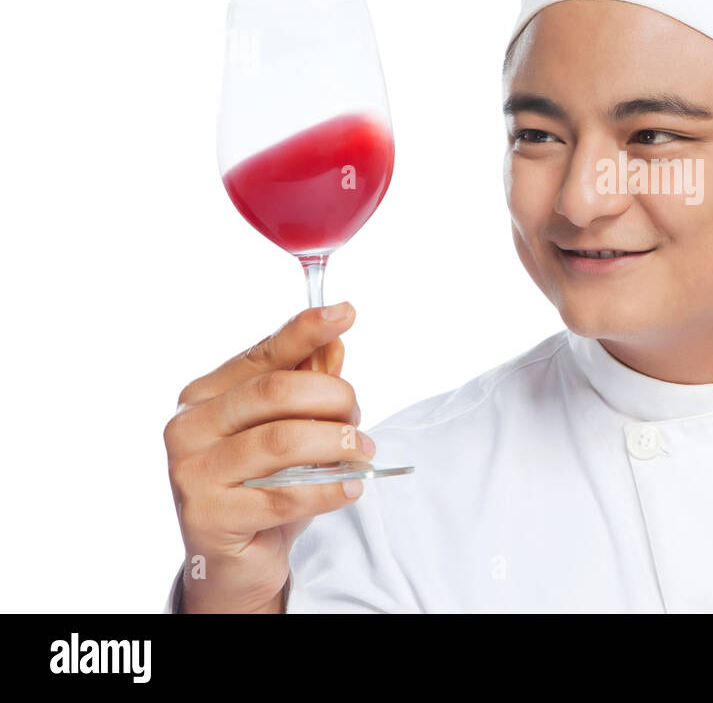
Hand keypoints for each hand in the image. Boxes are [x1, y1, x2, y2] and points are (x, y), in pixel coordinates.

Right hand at [164, 302, 372, 612]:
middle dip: (334, 399)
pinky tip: (352, 487)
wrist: (236, 560)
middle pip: (277, 392)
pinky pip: (284, 495)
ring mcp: (192, 472)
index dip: (306, 330)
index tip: (346, 312)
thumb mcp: (289, 430)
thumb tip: (335, 343)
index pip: (263, 354)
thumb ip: (308, 385)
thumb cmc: (264, 486)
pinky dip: (329, 488)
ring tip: (363, 454)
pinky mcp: (209, 516)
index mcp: (204, 396)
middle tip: (359, 422)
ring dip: (338, 445)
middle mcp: (188, 428)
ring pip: (283, 441)